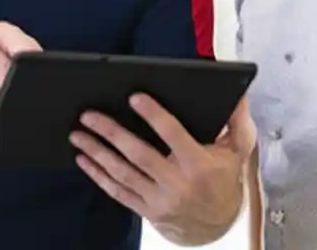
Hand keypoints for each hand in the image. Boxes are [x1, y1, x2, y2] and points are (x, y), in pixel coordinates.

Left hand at [70, 95, 254, 243]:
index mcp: (199, 164)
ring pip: (122, 173)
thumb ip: (237, 119)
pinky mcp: (146, 210)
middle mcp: (178, 184)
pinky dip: (98, 175)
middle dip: (111, 132)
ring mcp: (160, 200)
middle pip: (138, 154)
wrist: (217, 225)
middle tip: (88, 115)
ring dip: (97, 153)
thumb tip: (237, 91)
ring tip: (78, 134)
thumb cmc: (224, 178)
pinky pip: (117, 192)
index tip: (134, 98)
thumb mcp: (238, 149)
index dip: (154, 116)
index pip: (174, 135)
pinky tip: (83, 160)